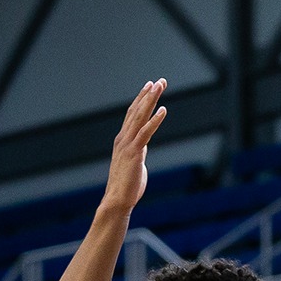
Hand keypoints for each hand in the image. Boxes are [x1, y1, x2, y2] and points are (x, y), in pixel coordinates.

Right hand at [101, 80, 166, 211]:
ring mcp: (128, 145)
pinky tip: (163, 110)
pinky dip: (154, 120)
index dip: (141, 99)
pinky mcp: (135, 153)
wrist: (117, 200)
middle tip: (159, 81)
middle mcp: (123, 139)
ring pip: (140, 117)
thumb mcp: (134, 164)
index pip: (132, 115)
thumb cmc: (126, 186)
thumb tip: (143, 150)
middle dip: (148, 94)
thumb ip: (138, 153)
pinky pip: (146, 133)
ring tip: (159, 86)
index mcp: (122, 140)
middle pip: (137, 111)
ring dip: (150, 100)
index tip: (150, 86)